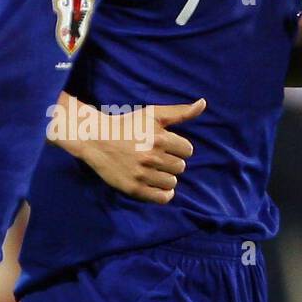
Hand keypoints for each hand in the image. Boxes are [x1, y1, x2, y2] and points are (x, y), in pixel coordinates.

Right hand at [78, 98, 206, 204]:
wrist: (97, 140)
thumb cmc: (128, 125)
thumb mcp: (153, 114)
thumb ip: (180, 112)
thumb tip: (203, 103)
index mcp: (159, 138)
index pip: (187, 150)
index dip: (178, 148)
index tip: (165, 146)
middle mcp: (151, 156)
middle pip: (180, 167)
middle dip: (171, 162)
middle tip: (156, 157)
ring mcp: (142, 174)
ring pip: (172, 183)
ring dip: (166, 177)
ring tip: (153, 169)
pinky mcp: (134, 188)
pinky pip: (162, 198)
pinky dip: (164, 194)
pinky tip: (157, 185)